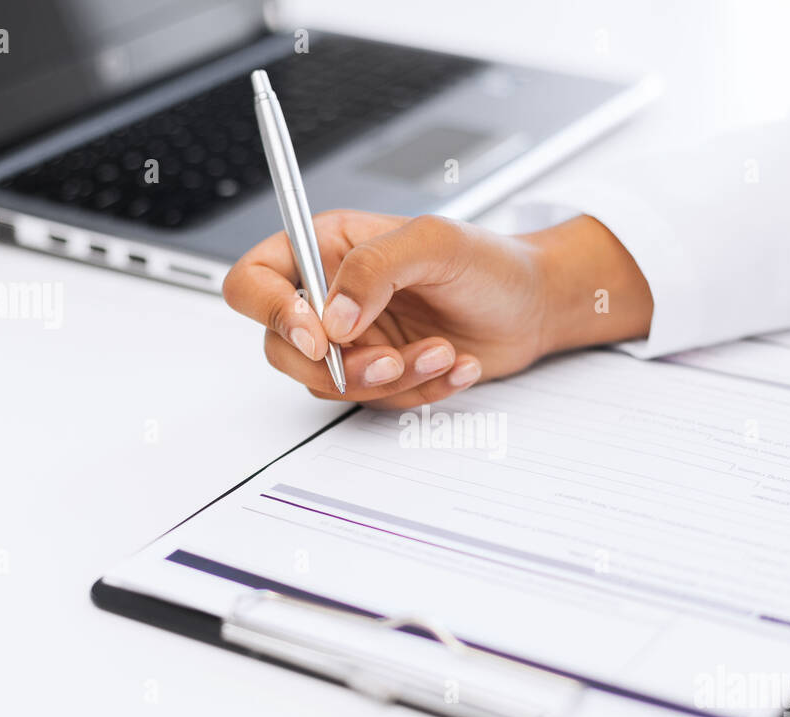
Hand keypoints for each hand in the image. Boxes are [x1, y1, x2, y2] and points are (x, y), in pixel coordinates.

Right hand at [223, 210, 651, 407]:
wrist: (533, 306)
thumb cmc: (489, 262)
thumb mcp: (434, 243)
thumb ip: (374, 268)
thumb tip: (333, 316)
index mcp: (326, 247)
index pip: (255, 280)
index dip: (272, 312)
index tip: (318, 335)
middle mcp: (330, 295)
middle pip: (282, 347)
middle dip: (338, 364)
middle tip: (389, 358)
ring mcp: (352, 340)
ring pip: (328, 383)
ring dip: (388, 379)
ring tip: (440, 352)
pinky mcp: (379, 374)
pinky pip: (374, 401)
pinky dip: (417, 391)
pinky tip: (454, 364)